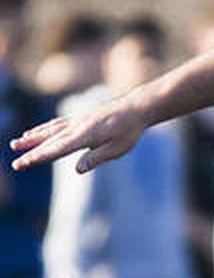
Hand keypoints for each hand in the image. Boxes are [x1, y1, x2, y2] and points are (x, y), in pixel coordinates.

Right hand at [9, 95, 149, 174]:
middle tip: (15, 162)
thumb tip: (77, 170)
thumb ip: (96, 158)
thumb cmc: (129, 131)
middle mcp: (76, 126)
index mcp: (85, 136)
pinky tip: (36, 131)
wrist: (135, 107)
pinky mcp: (79, 117)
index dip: (37, 157)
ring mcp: (76, 120)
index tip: (22, 163)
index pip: (56, 149)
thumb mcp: (117, 149)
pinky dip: (43, 128)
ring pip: (49, 130)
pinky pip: (57, 124)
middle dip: (30, 152)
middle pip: (49, 141)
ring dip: (32, 137)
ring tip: (17, 144)